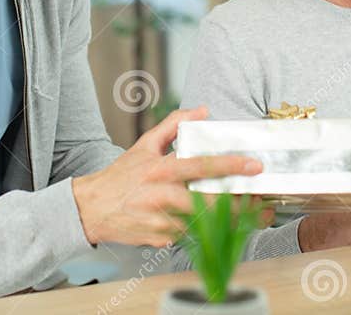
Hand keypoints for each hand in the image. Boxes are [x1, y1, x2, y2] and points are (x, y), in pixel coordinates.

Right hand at [72, 107, 263, 246]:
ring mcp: (162, 220)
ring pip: (205, 223)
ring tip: (249, 215)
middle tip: (259, 200)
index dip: (230, 166)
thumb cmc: (121, 177)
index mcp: (161, 169)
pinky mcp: (161, 239)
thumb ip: (174, 125)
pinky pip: (191, 236)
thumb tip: (202, 111)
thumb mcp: (144, 144)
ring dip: (230, 221)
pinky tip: (219, 226)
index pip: (201, 165)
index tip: (254, 167)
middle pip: (210, 201)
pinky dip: (206, 231)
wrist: (91, 209)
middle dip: (239, 203)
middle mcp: (162, 195)